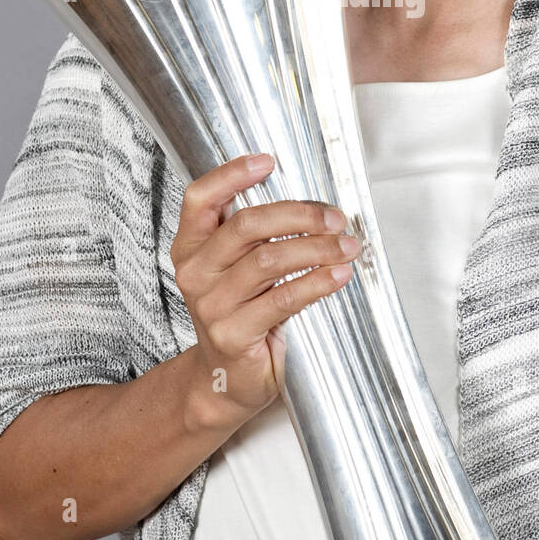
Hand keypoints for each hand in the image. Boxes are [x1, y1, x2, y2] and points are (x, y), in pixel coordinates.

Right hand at [170, 153, 358, 426]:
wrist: (226, 378)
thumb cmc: (240, 311)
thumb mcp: (236, 267)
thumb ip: (255, 235)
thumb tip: (311, 203)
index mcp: (190, 246)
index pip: (200, 199)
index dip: (231, 175)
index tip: (268, 162)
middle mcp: (195, 272)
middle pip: (247, 225)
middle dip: (299, 215)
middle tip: (335, 216)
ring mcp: (211, 304)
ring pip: (270, 260)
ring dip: (317, 248)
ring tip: (348, 246)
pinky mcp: (234, 333)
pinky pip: (283, 298)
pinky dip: (317, 282)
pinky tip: (338, 274)